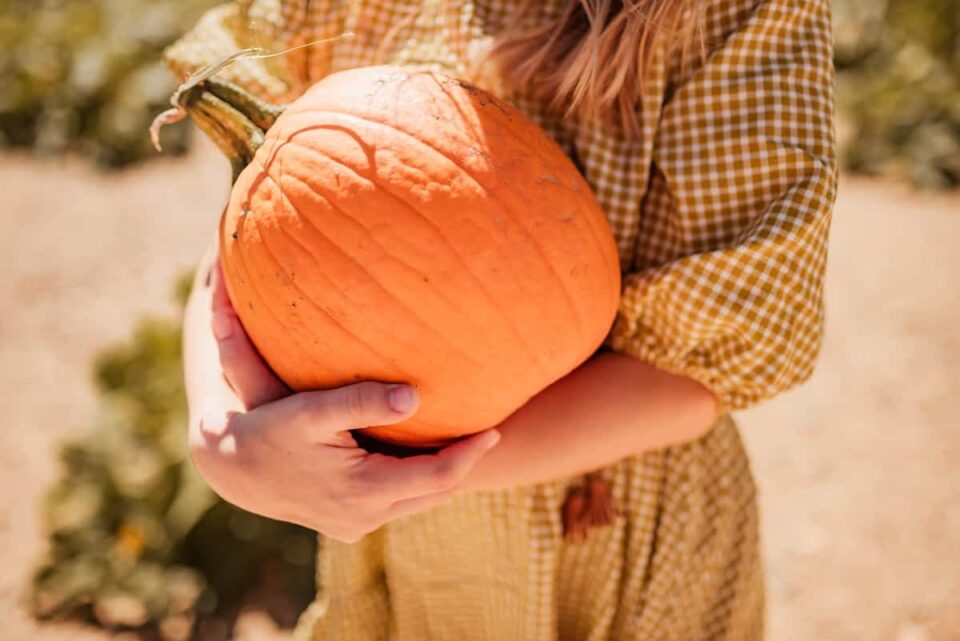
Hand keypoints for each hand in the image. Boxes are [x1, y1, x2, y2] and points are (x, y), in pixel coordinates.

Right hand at [183, 250, 499, 541]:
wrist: (229, 467)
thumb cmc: (269, 428)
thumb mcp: (311, 409)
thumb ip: (361, 400)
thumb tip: (415, 397)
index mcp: (364, 491)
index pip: (440, 477)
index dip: (471, 454)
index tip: (495, 428)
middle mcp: (365, 516)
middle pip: (436, 493)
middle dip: (465, 464)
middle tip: (488, 432)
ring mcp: (356, 525)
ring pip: (418, 501)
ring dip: (442, 474)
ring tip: (464, 442)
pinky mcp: (347, 525)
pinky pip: (399, 504)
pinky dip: (417, 482)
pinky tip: (422, 455)